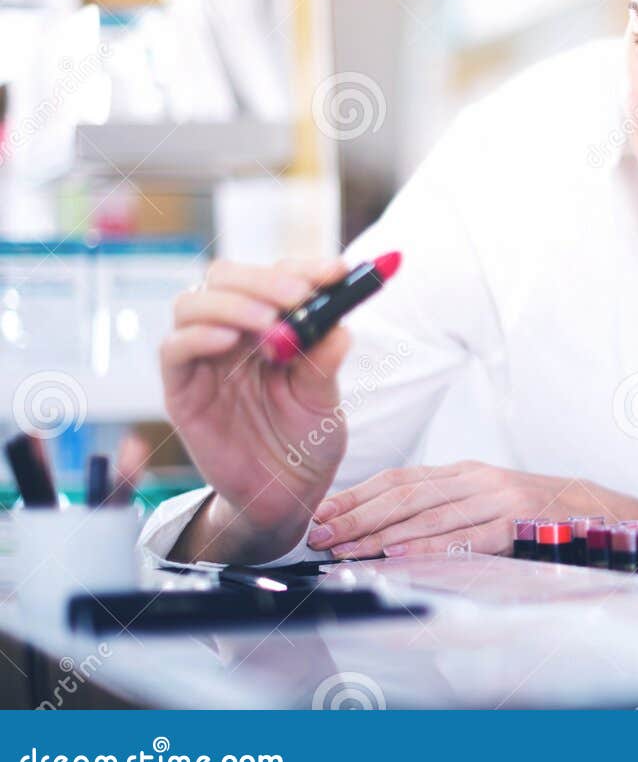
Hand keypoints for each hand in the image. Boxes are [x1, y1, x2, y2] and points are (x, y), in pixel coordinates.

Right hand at [161, 258, 352, 561]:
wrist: (286, 493)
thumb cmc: (307, 439)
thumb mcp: (325, 398)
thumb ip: (327, 360)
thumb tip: (338, 324)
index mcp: (272, 323)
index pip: (277, 275)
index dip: (305, 268)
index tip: (337, 273)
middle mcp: (234, 332)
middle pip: (225, 277)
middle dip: (263, 279)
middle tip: (298, 296)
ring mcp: (204, 358)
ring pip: (193, 303)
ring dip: (232, 303)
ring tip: (270, 323)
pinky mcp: (182, 389)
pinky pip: (174, 350)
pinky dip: (198, 336)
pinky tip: (229, 342)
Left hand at [306, 461, 637, 558]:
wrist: (599, 510)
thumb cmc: (537, 514)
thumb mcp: (488, 500)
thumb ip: (446, 507)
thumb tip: (386, 528)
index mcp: (466, 472)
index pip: (400, 479)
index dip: (357, 494)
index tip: (321, 511)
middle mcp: (478, 479)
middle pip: (405, 494)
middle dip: (356, 515)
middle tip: (319, 533)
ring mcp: (498, 499)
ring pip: (427, 515)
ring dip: (380, 535)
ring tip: (345, 549)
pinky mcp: (516, 523)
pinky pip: (464, 537)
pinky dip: (427, 547)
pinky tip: (398, 557)